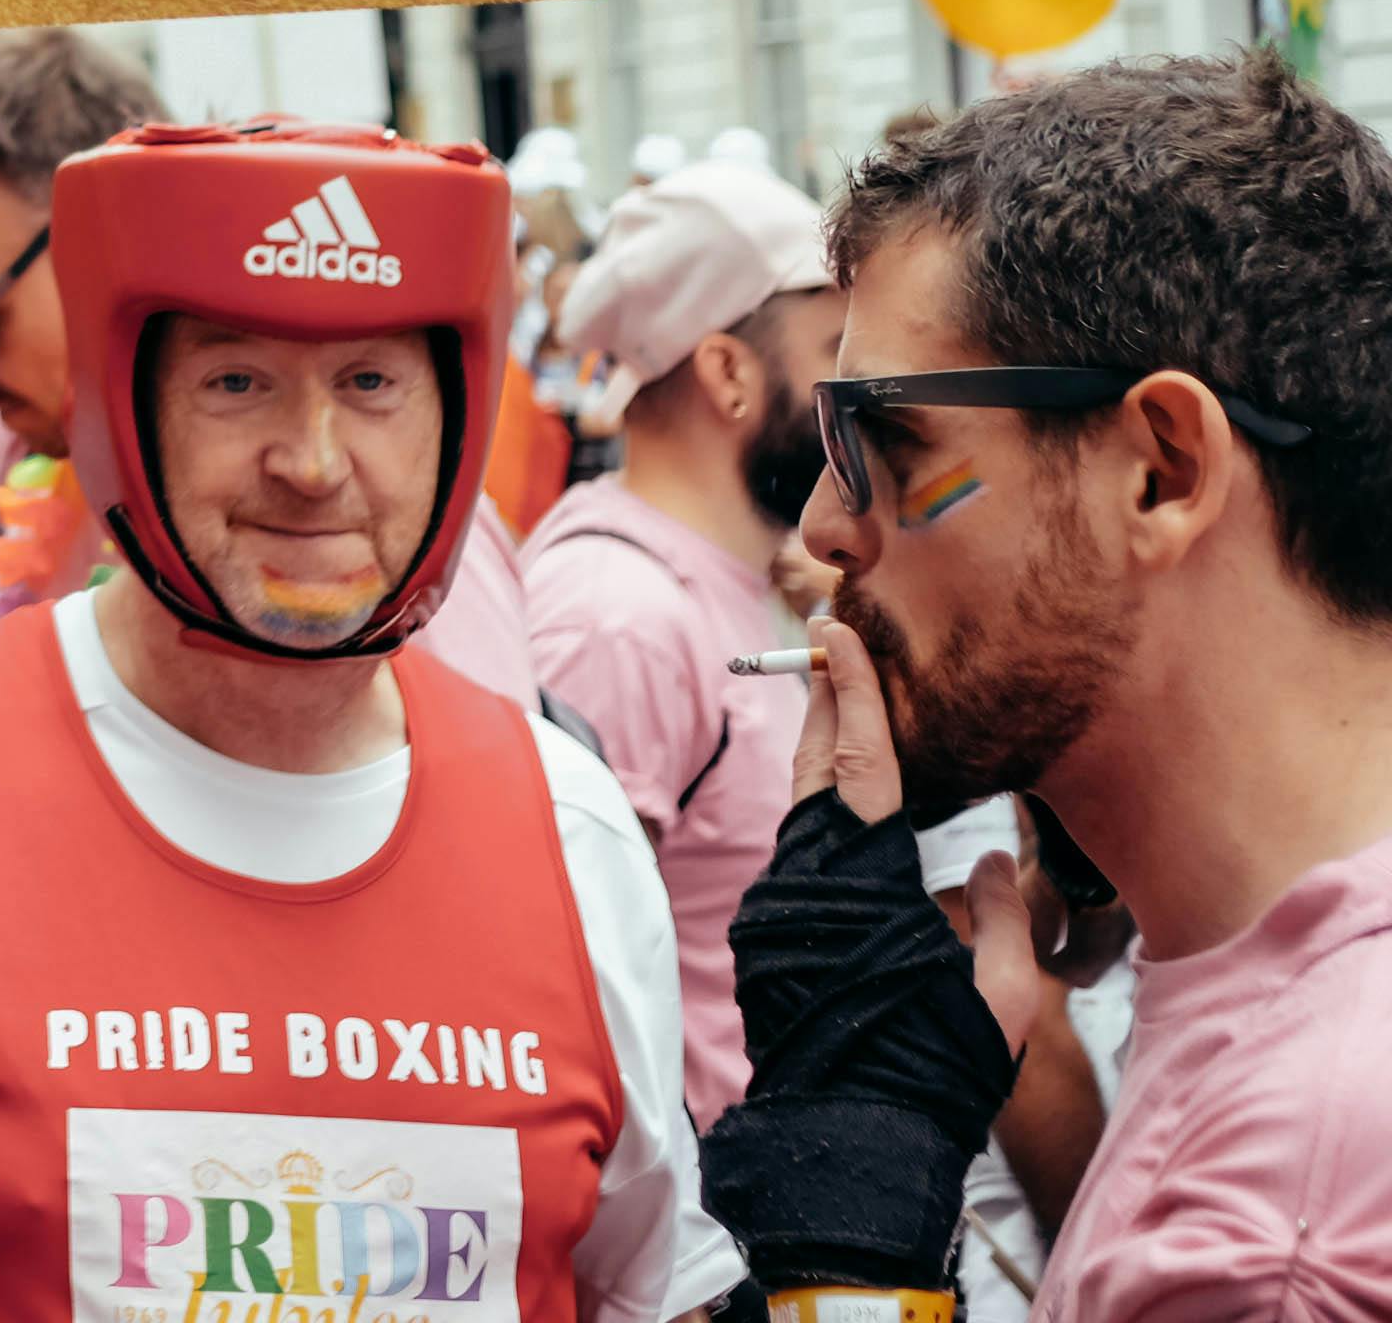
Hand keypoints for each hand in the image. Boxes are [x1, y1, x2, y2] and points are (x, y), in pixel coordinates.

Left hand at [792, 616, 1049, 1049]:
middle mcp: (807, 885)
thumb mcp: (1001, 992)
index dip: (852, 696)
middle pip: (815, 778)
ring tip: (842, 715)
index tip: (835, 634)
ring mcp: (780, 913)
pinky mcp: (771, 941)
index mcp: (864, 881)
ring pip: (802, 821)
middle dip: (826, 711)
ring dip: (824, 769)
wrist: (854, 1139)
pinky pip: (800, 864)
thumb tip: (989, 863)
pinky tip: (844, 815)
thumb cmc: (939, 1068)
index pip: (858, 766)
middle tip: (832, 650)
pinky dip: (822, 826)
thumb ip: (1000, 916)